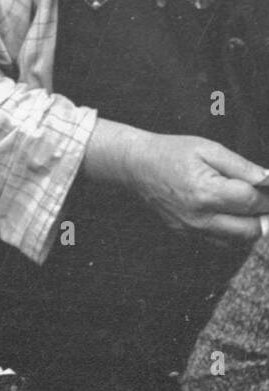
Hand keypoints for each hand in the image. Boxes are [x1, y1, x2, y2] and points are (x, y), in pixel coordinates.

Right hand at [102, 126, 268, 240]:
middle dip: (262, 214)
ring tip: (242, 205)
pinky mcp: (186, 235)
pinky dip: (232, 231)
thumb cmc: (171, 152)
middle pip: (252, 229)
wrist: (135, 165)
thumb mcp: (207, 148)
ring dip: (249, 225)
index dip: (266, 194)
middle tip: (259, 198)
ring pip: (239, 241)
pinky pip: (221, 242)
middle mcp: (200, 217)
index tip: (266, 186)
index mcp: (206, 192)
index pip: (253, 202)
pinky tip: (227, 213)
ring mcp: (192, 229)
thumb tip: (267, 179)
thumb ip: (241, 166)